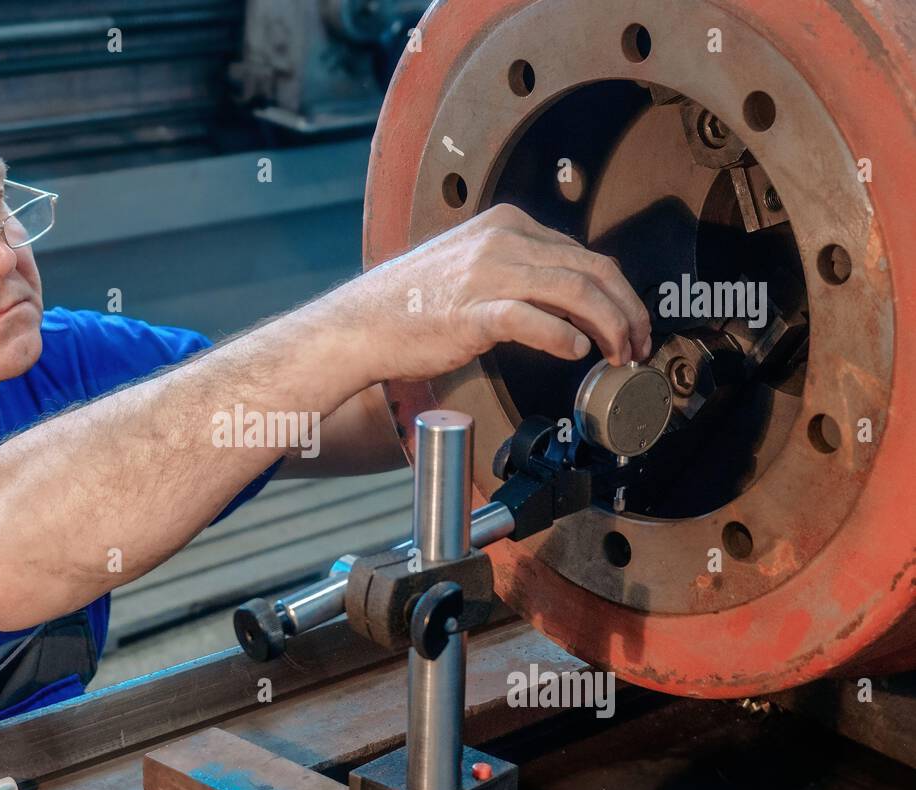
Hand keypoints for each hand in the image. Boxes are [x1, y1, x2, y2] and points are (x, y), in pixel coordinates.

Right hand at [344, 203, 651, 382]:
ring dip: (609, 327)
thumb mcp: (470, 267)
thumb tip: (565, 298)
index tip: (629, 323)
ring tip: (619, 355)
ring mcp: (487, 274)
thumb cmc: (410, 305)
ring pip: (576, 291)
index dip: (618, 292)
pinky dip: (564, 337)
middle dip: (627, 311)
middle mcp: (502, 241)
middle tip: (639, 345)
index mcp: (506, 225)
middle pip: (592, 269)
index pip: (584, 253)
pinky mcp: (473, 311)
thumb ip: (516, 271)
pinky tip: (575, 352)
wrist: (359, 325)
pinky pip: (534, 319)